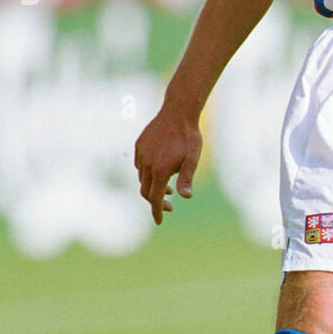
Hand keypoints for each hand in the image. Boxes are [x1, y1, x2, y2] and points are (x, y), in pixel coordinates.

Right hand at [134, 103, 202, 225]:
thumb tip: (186, 197)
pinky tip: (158, 172)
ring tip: (169, 188)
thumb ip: (187, 178)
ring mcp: (141, 154)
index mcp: (160, 170)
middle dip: (156, 202)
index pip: (155, 198)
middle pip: (147, 192)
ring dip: (154, 187)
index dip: (157, 211)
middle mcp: (147, 164)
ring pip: (143, 179)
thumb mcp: (193, 159)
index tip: (159, 221)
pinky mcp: (139, 146)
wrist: (178, 112)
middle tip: (170, 207)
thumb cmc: (189, 137)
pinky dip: (148, 174)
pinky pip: (139, 166)